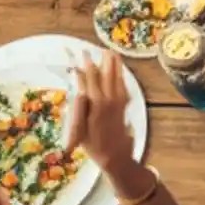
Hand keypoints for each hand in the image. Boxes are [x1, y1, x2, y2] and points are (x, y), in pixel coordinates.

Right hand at [67, 51, 135, 173]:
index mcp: (97, 103)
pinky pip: (124, 86)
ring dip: (115, 64)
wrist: (115, 156)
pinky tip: (120, 72)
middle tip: (98, 48)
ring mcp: (119, 101)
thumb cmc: (93, 144)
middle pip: (106, 74)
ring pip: (117, 77)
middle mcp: (109, 98)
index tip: (83, 54)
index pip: (91, 79)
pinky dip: (121, 76)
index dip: (87, 66)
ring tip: (112, 53)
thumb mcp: (80, 127)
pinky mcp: (124, 106)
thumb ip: (80, 107)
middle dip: (102, 60)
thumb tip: (80, 89)